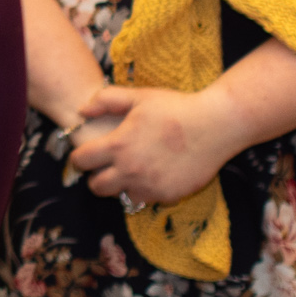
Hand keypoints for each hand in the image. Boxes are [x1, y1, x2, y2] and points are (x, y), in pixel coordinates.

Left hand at [70, 85, 242, 207]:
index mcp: (118, 146)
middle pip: (96, 187)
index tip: (87, 154)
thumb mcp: (138, 96)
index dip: (80, 157)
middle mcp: (130, 170)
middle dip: (96, 177)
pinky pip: (147, 199)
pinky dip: (145, 190)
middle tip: (107, 167)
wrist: (215, 126)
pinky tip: (153, 174)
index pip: (81, 161)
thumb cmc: (175, 108)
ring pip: (122, 196)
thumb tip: (82, 110)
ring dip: (122, 186)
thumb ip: (105, 100)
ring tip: (131, 170)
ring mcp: (150, 186)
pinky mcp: (169, 196)